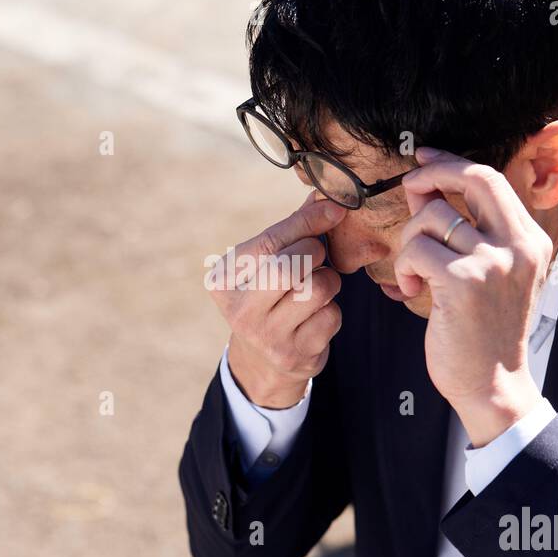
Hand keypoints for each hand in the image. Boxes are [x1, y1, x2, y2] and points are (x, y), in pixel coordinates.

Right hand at [210, 193, 345, 407]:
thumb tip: (325, 194)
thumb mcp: (265, 264)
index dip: (306, 221)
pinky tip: (316, 315)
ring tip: (316, 286)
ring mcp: (267, 336)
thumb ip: (291, 230)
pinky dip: (332, 309)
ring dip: (328, 280)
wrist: (263, 362)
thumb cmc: (267, 297)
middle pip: (290, 265)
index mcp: (223, 281)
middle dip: (314, 252)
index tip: (334, 209)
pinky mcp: (295, 355)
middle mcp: (240, 310)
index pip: (269, 242)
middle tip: (317, 255)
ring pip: (318, 289)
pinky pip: (331, 316)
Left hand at [395, 148, 552, 445]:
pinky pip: (416, 250)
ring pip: (432, 218)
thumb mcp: (494, 274)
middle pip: (473, 178)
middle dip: (431, 175)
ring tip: (415, 273)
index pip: (491, 179)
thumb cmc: (484, 331)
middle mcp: (519, 246)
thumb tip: (425, 186)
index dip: (451, 163)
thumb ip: (470, 232)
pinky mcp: (464, 282)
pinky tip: (412, 291)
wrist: (493, 385)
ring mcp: (494, 262)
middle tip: (408, 189)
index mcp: (531, 240)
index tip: (424, 160)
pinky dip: (405, 267)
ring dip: (409, 242)